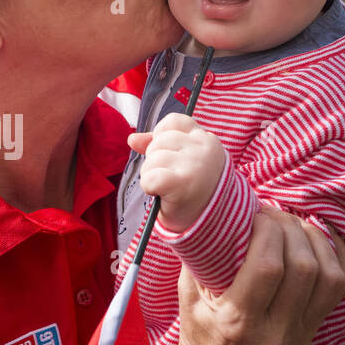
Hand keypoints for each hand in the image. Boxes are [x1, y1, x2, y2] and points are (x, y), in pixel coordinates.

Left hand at [128, 113, 225, 233]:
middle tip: (171, 178)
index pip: (173, 122)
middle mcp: (203, 148)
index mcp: (206, 139)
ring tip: (167, 188)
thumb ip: (158, 145)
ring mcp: (194, 165)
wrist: (212, 223)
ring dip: (151, 175)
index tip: (170, 156)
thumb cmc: (194, 189)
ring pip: (151, 160)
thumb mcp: (182, 161)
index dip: (161, 137)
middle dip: (155, 160)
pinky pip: (149, 177)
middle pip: (157, 141)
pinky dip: (149, 187)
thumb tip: (132, 139)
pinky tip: (161, 194)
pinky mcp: (182, 183)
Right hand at [173, 205, 344, 344]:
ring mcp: (299, 335)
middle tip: (274, 214)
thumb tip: (213, 214)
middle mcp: (274, 333)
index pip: (267, 268)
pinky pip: (340, 289)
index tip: (257, 213)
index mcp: (237, 323)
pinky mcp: (312, 333)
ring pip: (329, 277)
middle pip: (303, 268)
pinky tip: (318, 238)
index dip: (268, 231)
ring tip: (296, 223)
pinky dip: (335, 257)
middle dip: (291, 229)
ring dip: (316, 240)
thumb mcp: (187, 298)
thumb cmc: (199, 335)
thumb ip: (200, 259)